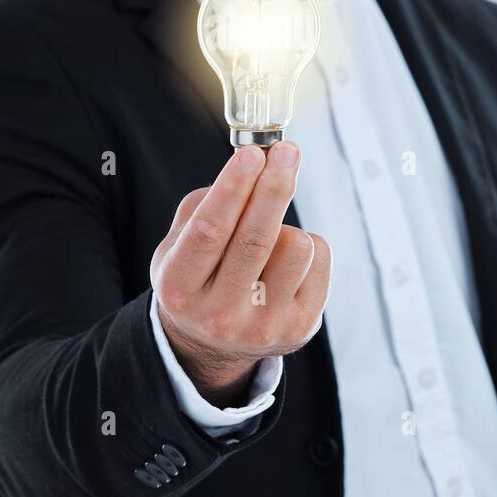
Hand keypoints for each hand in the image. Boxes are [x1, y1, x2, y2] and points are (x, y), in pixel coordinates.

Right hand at [151, 142, 331, 407]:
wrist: (211, 344)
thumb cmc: (197, 277)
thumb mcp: (178, 244)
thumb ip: (205, 204)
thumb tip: (256, 164)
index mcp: (179, 288)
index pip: (209, 230)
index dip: (234, 187)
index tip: (253, 154)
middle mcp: (218, 314)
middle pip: (257, 239)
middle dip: (275, 186)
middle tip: (287, 152)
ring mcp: (262, 328)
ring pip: (295, 247)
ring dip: (288, 226)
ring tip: (272, 236)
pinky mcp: (299, 330)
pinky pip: (319, 261)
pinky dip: (307, 246)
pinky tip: (287, 259)